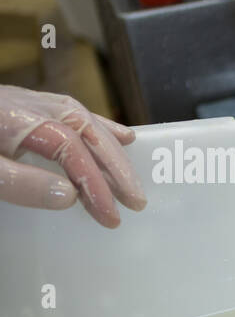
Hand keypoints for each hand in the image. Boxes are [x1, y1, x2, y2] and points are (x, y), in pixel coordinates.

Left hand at [0, 86, 144, 227]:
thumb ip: (21, 182)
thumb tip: (68, 196)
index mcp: (16, 119)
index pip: (70, 149)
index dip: (94, 181)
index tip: (109, 213)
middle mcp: (30, 105)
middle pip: (86, 131)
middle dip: (116, 168)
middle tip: (136, 201)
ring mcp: (30, 103)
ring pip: (84, 121)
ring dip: (112, 151)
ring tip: (131, 181)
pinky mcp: (27, 106)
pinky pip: (73, 112)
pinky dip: (100, 127)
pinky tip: (121, 137)